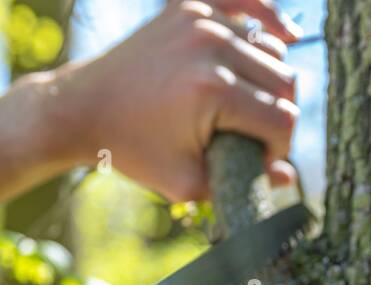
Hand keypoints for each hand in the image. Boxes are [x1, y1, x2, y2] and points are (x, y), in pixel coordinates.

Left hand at [48, 0, 302, 200]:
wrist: (83, 108)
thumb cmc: (133, 150)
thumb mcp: (184, 182)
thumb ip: (239, 181)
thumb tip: (288, 177)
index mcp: (213, 91)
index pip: (282, 119)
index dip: (278, 148)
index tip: (258, 160)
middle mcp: (211, 47)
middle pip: (285, 80)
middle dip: (277, 115)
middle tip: (253, 136)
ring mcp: (201, 20)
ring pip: (272, 49)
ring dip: (269, 81)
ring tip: (246, 105)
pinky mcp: (191, 6)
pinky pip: (247, 5)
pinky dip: (268, 19)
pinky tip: (286, 34)